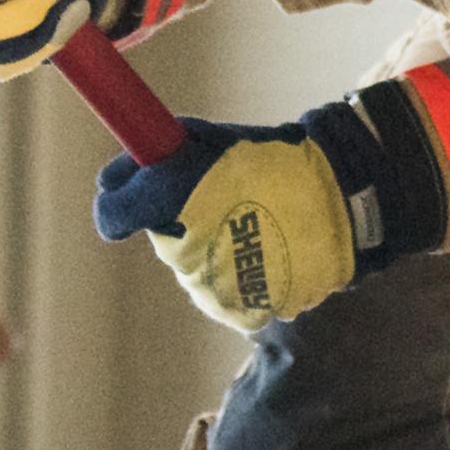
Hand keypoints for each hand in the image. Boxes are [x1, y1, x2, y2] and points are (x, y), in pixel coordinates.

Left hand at [94, 106, 390, 332]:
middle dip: (180, 221)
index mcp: (171, 195)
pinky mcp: (236, 309)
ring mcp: (210, 284)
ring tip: (253, 224)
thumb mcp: (207, 140)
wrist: (339, 198)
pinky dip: (234, 274)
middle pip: (162, 240)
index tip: (138, 190)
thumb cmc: (271, 160)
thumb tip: (110, 180)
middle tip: (222, 199)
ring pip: (191, 268)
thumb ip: (156, 156)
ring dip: (209, 248)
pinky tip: (263, 250)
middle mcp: (182, 246)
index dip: (122, 199)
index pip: (112, 213)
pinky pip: (219, 292)